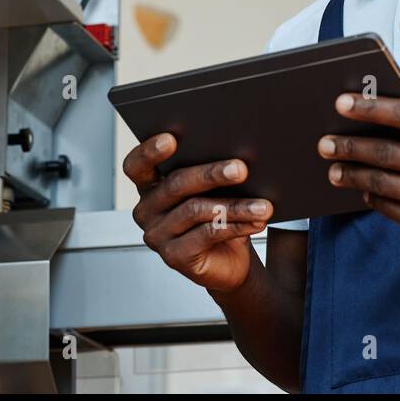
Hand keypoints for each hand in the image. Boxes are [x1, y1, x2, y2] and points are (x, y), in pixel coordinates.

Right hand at [124, 133, 271, 292]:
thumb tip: (235, 156)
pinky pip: (207, 234)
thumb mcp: (213, 191)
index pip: (136, 165)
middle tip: (241, 169)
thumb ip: (210, 172)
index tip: (171, 139)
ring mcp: (157, 235)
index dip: (149, 151)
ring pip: (196, 210)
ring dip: (235, 206)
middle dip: (211, 174)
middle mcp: (146, 210)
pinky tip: (256, 221)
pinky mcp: (174, 257)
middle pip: (175, 184)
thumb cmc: (219, 216)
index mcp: (149, 186)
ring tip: (263, 205)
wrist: (229, 262)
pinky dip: (236, 226)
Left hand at [318, 91, 399, 257]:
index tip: (343, 103)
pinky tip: (362, 188)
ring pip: (384, 184)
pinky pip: (392, 211)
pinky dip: (373, 197)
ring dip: (352, 174)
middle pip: (388, 153)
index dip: (373, 108)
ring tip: (333, 167)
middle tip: (324, 141)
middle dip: (349, 145)